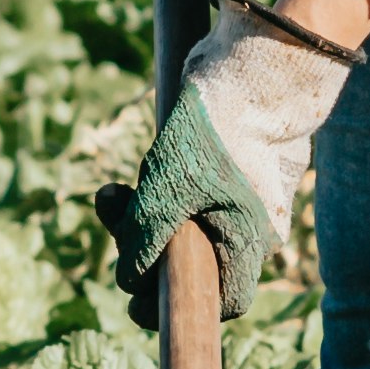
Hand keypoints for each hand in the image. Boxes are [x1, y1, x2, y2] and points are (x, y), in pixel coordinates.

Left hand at [109, 0, 357, 327]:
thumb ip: (145, 239)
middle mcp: (251, 228)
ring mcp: (242, 200)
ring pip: (185, 229)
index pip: (220, 301)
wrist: (258, 63)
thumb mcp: (169, 188)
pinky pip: (189, 200)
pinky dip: (157, 194)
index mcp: (250, 243)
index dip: (176, 305)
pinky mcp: (230, 174)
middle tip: (111, 214)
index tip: (139, 303)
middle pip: (194, 263)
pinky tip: (132, 180)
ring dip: (141, 217)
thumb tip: (129, 282)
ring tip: (112, 193)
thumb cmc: (217, 131)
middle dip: (144, 249)